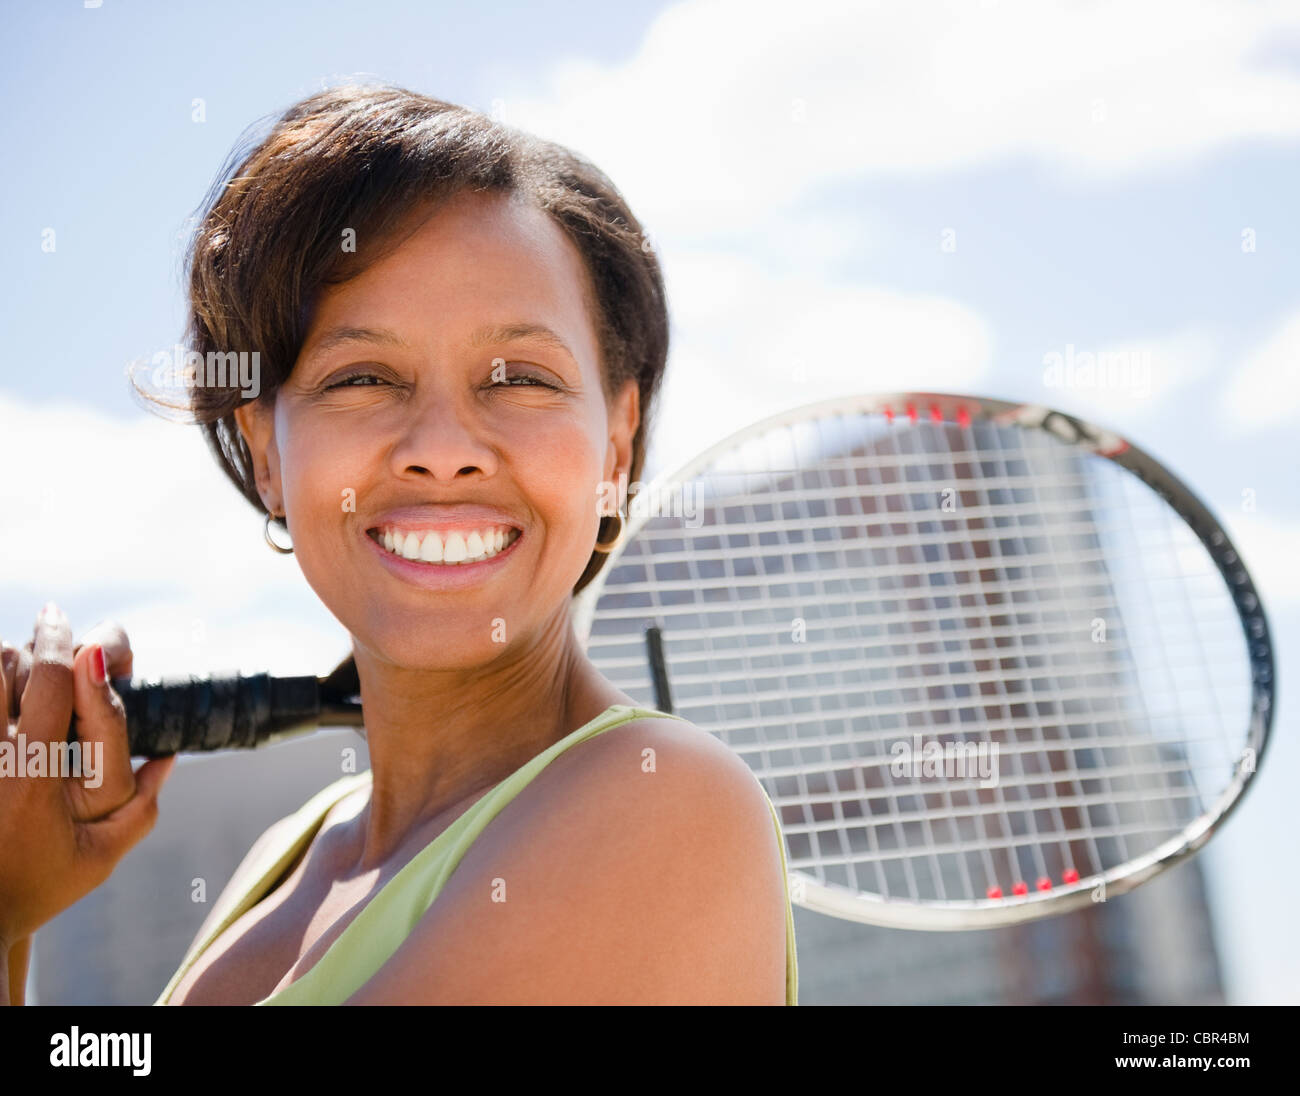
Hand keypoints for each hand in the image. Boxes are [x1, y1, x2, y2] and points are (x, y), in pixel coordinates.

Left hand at [0, 604, 174, 948]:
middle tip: (59, 635)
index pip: (55, 682)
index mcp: (35, 775)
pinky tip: (8, 687)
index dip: (69, 642)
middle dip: (39, 642)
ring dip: (8, 662)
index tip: (78, 626)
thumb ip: (141, 809)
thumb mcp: (99, 859)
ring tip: (31, 664)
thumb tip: (166, 757)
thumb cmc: (35, 890)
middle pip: (9, 665)